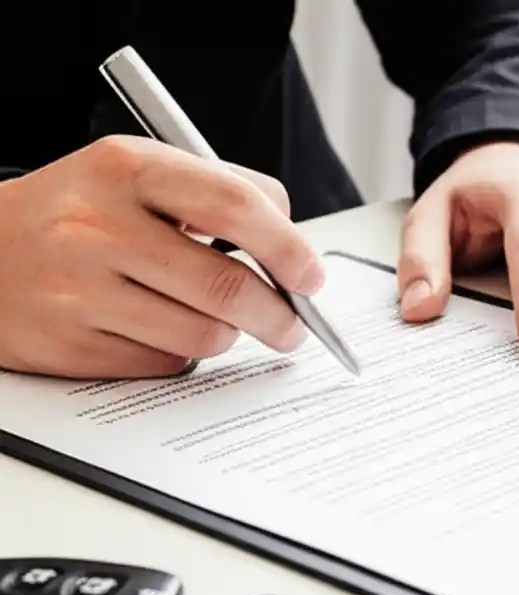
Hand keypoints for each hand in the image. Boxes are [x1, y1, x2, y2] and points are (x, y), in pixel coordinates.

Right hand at [0, 135, 323, 378]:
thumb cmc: (79, 211)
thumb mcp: (137, 173)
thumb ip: (218, 194)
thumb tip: (293, 250)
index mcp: (126, 168)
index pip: (233, 204)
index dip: (287, 246)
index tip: (312, 275)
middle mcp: (97, 227)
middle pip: (226, 285)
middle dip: (279, 313)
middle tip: (294, 324)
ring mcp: (77, 290)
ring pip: (203, 334)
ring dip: (228, 333)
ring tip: (216, 317)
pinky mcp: (68, 344)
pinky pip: (165, 363)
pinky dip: (181, 354)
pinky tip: (159, 329)